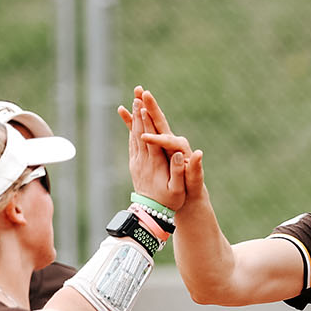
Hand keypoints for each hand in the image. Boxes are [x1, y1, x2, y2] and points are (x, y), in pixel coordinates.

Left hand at [117, 86, 190, 210]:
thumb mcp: (177, 190)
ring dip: (134, 119)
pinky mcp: (135, 165)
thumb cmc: (168, 202)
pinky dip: (131, 131)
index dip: (147, 122)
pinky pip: (132, 144)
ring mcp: (137, 162)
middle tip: (137, 96)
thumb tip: (179, 154)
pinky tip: (132, 123)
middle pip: (140, 132)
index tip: (144, 107)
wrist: (150, 214)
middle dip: (138, 113)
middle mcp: (143, 160)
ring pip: (134, 136)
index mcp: (155, 164)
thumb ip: (179, 172)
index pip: (150, 138)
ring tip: (132, 103)